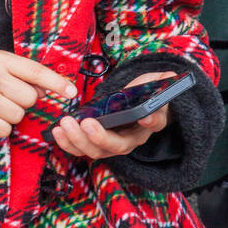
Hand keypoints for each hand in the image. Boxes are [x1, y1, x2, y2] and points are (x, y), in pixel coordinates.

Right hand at [0, 50, 77, 138]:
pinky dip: (0, 128)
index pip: (35, 71)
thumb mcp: (1, 70)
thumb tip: (50, 90)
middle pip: (30, 98)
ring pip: (18, 115)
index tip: (72, 92)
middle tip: (5, 98)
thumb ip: (26, 76)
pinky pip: (5, 129)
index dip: (56, 83)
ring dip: (11, 116)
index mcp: (0, 59)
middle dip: (23, 102)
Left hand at [51, 70, 176, 160]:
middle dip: (99, 136)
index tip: (145, 117)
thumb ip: (162, 82)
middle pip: (116, 146)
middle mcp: (130, 140)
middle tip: (84, 122)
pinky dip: (67, 143)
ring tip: (64, 125)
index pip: (154, 124)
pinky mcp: (94, 144)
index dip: (150, 121)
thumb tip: (170, 76)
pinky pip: (80, 149)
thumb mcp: (154, 86)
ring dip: (77, 140)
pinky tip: (57, 130)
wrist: (130, 109)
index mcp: (149, 123)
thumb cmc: (142, 97)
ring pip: (95, 151)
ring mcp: (110, 145)